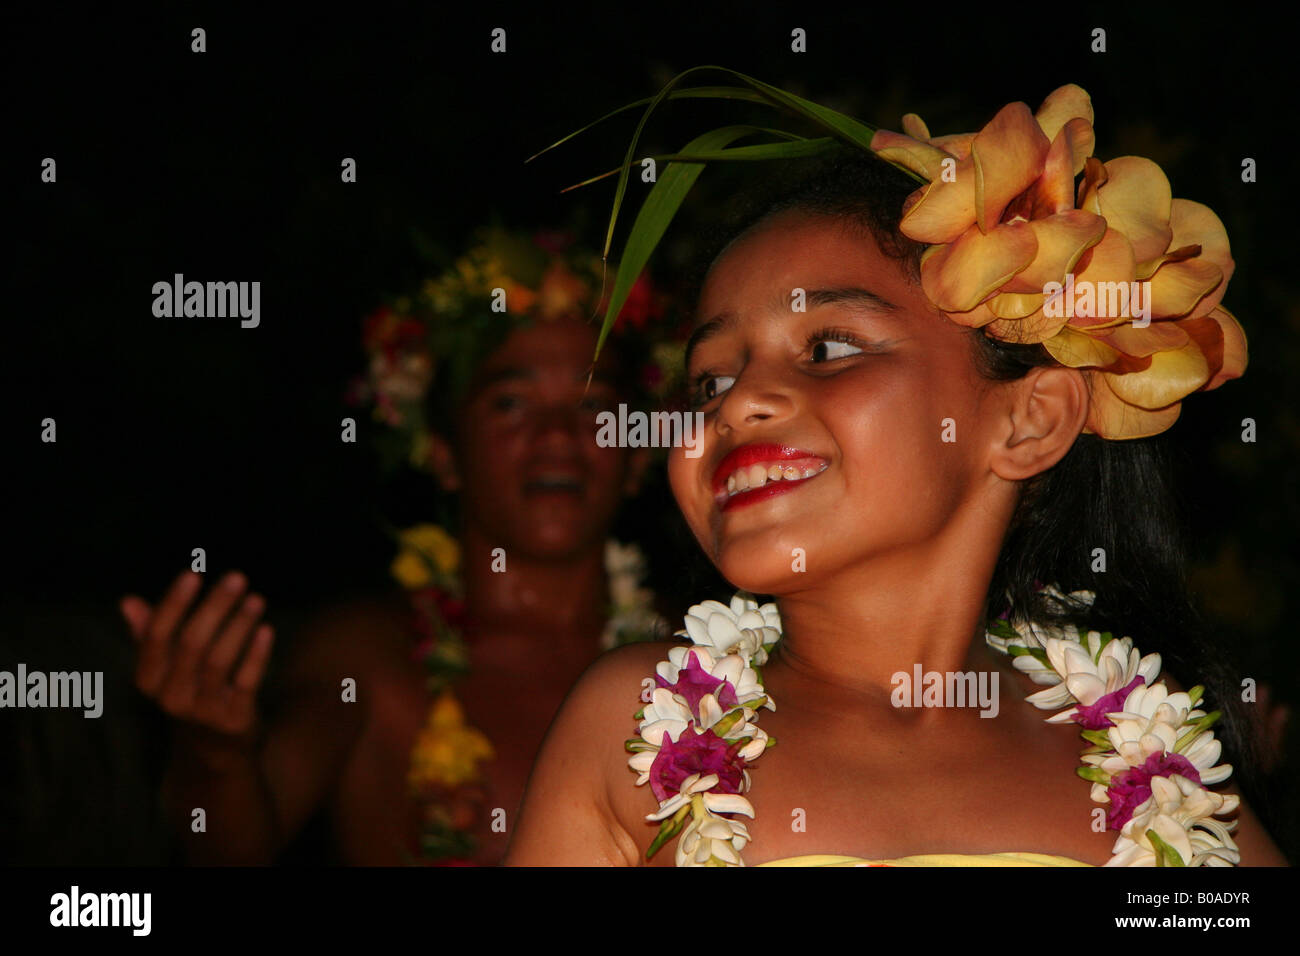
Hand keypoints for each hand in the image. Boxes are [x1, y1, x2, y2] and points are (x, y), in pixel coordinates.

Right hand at [121, 569, 274, 736]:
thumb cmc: (189, 688)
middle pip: (190, 644)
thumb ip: (149, 633)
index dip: (174, 604)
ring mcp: (202, 710)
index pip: (156, 635)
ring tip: (256, 598)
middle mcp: (170, 696)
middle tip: (237, 577)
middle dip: (215, 607)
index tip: (193, 573)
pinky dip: (257, 655)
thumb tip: (127, 601)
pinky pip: (246, 683)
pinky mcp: (233, 719)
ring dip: (239, 625)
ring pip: (219, 661)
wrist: (215, 745)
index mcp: (148, 678)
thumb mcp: (167, 665)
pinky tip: (267, 629)